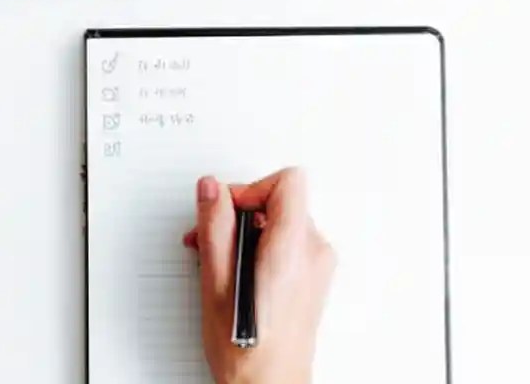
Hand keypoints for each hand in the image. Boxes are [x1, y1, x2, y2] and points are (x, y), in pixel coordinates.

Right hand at [185, 169, 335, 383]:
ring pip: (283, 222)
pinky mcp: (314, 278)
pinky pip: (290, 244)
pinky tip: (241, 274)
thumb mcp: (215, 281)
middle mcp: (313, 252)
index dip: (251, 188)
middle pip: (281, 201)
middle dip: (241, 214)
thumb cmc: (246, 348)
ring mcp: (318, 265)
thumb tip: (212, 189)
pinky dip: (263, 248)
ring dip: (249, 233)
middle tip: (212, 238)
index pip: (288, 181)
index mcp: (292, 248)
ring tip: (222, 262)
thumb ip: (214, 226)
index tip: (226, 210)